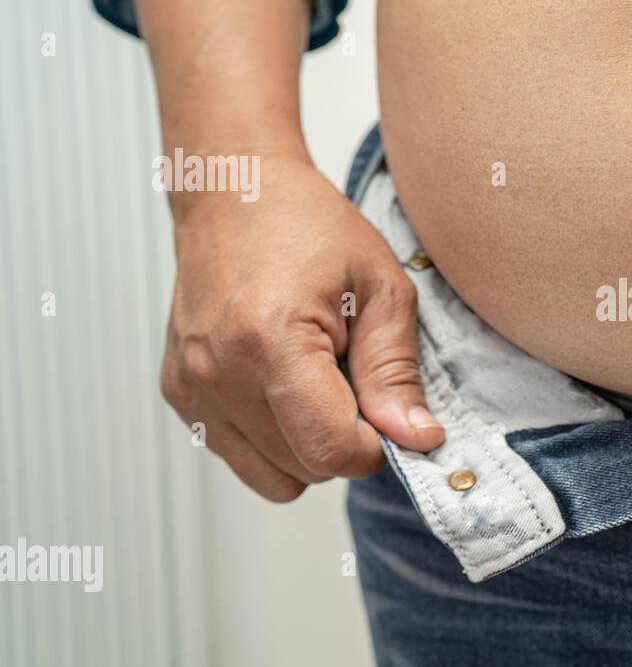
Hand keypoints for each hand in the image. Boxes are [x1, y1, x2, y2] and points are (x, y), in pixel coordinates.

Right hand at [160, 151, 443, 500]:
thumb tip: (416, 440)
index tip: (388, 413)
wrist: (235, 191)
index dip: (374, 447)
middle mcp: (219, 372)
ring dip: (307, 445)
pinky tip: (283, 382)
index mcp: (271, 342)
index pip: (329, 450)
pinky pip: (242, 455)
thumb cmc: (308, 227)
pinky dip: (273, 436)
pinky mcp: (179, 394)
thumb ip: (396, 372)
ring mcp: (192, 386)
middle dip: (343, 440)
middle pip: (305, 469)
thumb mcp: (381, 288)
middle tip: (352, 379)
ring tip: (316, 380)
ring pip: (273, 476)